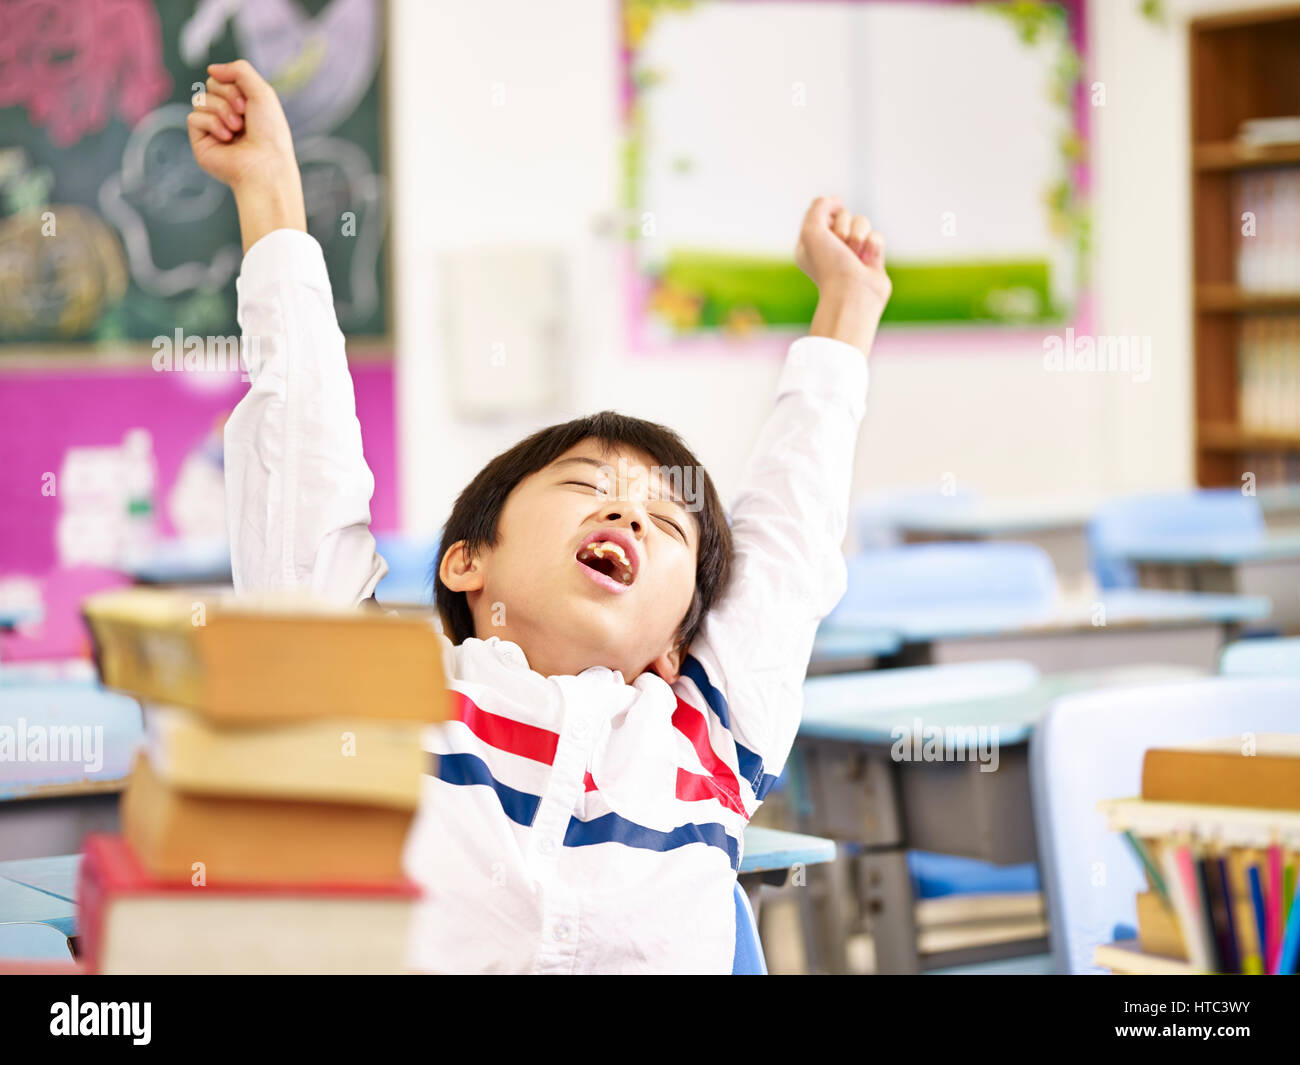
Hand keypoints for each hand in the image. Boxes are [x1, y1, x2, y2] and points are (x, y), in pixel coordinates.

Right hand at [188, 60, 295, 191]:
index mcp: (242, 105)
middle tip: (243, 114)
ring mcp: (213, 129)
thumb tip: (211, 69)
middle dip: (227, 95)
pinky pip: (193, 118)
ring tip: (237, 129)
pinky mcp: (201, 142)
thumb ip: (239, 70)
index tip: (248, 102)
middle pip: (210, 85)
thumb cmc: (269, 132)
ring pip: (200, 100)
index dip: (232, 84)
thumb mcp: (262, 91)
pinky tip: (227, 138)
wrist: (266, 164)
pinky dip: (211, 124)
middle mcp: (227, 116)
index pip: (223, 78)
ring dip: (221, 110)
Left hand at [795, 195, 890, 354]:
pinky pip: (877, 236)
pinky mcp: (872, 257)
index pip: (824, 211)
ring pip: (863, 222)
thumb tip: (836, 200)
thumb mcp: (811, 231)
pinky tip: (867, 264)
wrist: (852, 294)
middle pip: (844, 214)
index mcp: (811, 241)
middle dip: (844, 229)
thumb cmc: (829, 266)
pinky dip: (873, 248)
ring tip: (855, 258)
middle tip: (841, 250)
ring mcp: (852, 251)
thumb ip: (819, 206)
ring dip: (859, 238)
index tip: (826, 234)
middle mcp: (831, 245)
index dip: (828, 218)